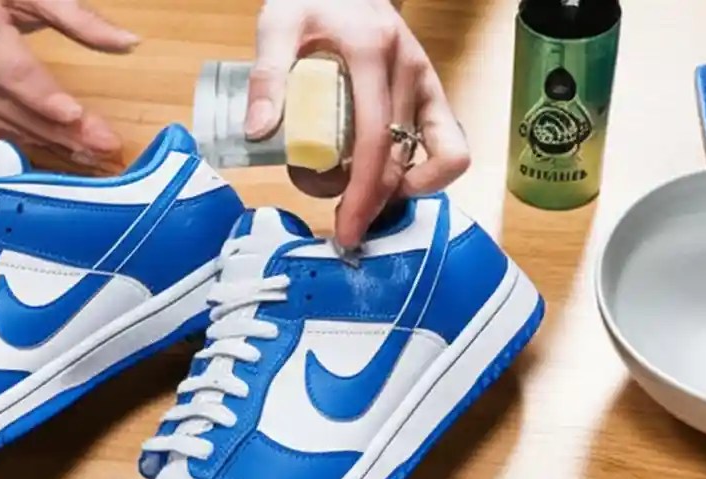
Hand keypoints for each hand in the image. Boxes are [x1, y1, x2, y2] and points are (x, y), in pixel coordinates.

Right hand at [0, 0, 138, 166]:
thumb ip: (78, 18)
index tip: (76, 118)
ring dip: (41, 140)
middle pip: (3, 98)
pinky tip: (52, 148)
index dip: (41, 95)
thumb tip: (130, 43)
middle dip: (54, 129)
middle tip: (99, 150)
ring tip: (86, 156)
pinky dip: (18, 134)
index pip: (7, 64)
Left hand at [247, 0, 469, 248]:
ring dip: (395, 190)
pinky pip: (448, 144)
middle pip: (399, 158)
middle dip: (374, 202)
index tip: (347, 229)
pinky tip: (393, 181)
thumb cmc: (314, 3)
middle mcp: (408, 69)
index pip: (374, 140)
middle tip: (344, 225)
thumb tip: (258, 133)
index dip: (363, 193)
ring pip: (428, 156)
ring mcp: (426, 82)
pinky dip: (424, 172)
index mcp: (371, 53)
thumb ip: (267, 75)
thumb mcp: (278, 24)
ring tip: (360, 198)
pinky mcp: (434, 93)